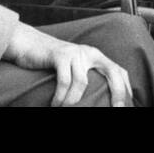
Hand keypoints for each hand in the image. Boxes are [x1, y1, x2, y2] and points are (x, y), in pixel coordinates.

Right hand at [4, 23, 132, 105]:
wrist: (27, 43)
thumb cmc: (50, 62)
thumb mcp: (72, 67)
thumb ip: (84, 77)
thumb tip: (95, 100)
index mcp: (95, 56)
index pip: (118, 70)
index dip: (125, 88)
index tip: (126, 105)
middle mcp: (88, 52)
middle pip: (112, 71)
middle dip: (118, 91)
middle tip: (116, 108)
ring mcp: (75, 53)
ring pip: (82, 83)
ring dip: (74, 102)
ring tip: (65, 109)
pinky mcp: (59, 55)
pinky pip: (65, 81)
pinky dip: (60, 97)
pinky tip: (55, 105)